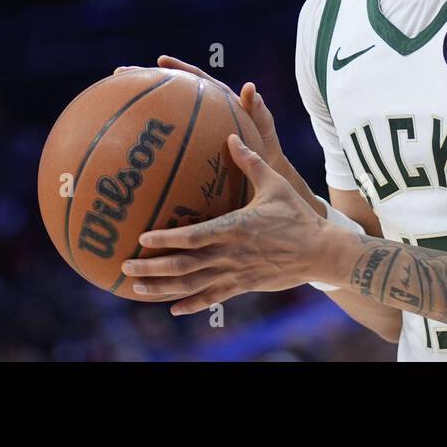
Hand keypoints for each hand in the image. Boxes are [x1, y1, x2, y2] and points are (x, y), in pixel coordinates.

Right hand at [114, 55, 283, 169]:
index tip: (160, 60)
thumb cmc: (263, 145)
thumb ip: (256, 108)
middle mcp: (201, 109)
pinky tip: (127, 141)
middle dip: (145, 80)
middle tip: (121, 74)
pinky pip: (166, 139)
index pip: (194, 78)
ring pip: (163, 112)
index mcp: (217, 98)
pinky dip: (149, 138)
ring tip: (112, 99)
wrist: (261, 170)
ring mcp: (193, 127)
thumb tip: (249, 87)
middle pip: (169, 89)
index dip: (179, 68)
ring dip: (139, 105)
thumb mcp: (262, 125)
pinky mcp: (189, 144)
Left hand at [121, 133, 336, 313]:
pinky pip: (212, 298)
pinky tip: (174, 309)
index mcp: (234, 228)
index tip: (143, 238)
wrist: (320, 251)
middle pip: (184, 266)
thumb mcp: (275, 184)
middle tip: (126, 267)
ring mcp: (235, 274)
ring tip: (139, 289)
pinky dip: (191, 304)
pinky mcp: (243, 286)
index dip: (166, 239)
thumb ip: (250, 162)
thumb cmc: (297, 215)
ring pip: (192, 286)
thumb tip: (232, 137)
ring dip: (163, 289)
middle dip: (152, 268)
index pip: (193, 236)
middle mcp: (229, 254)